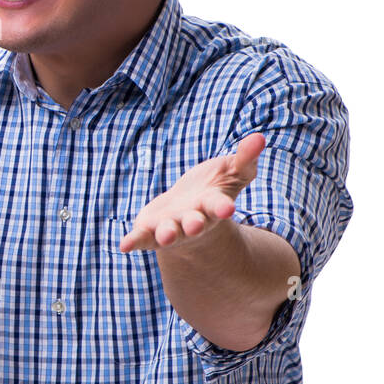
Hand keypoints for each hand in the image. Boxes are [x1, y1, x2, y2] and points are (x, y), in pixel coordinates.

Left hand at [118, 132, 264, 253]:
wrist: (186, 212)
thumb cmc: (211, 191)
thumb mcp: (230, 172)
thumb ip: (244, 158)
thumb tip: (259, 138)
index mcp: (211, 205)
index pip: (218, 205)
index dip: (222, 206)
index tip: (227, 209)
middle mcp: (192, 220)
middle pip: (194, 223)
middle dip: (194, 224)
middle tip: (196, 225)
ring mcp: (171, 227)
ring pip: (169, 232)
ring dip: (167, 234)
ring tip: (166, 235)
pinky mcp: (150, 231)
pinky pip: (141, 238)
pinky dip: (133, 241)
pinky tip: (124, 245)